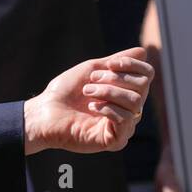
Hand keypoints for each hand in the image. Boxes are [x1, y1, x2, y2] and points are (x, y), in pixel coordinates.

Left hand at [23, 47, 151, 155]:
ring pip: (135, 102)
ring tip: (87, 93)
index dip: (133, 65)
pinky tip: (91, 108)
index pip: (147, 75)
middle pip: (142, 87)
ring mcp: (123, 126)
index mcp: (124, 91)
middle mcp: (128, 109)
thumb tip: (144, 51)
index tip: (110, 63)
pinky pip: (126, 120)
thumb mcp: (92, 69)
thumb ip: (117, 62)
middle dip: (115, 78)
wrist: (45, 112)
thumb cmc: (65, 91)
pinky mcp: (115, 141)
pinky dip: (108, 109)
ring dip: (108, 92)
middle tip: (91, 81)